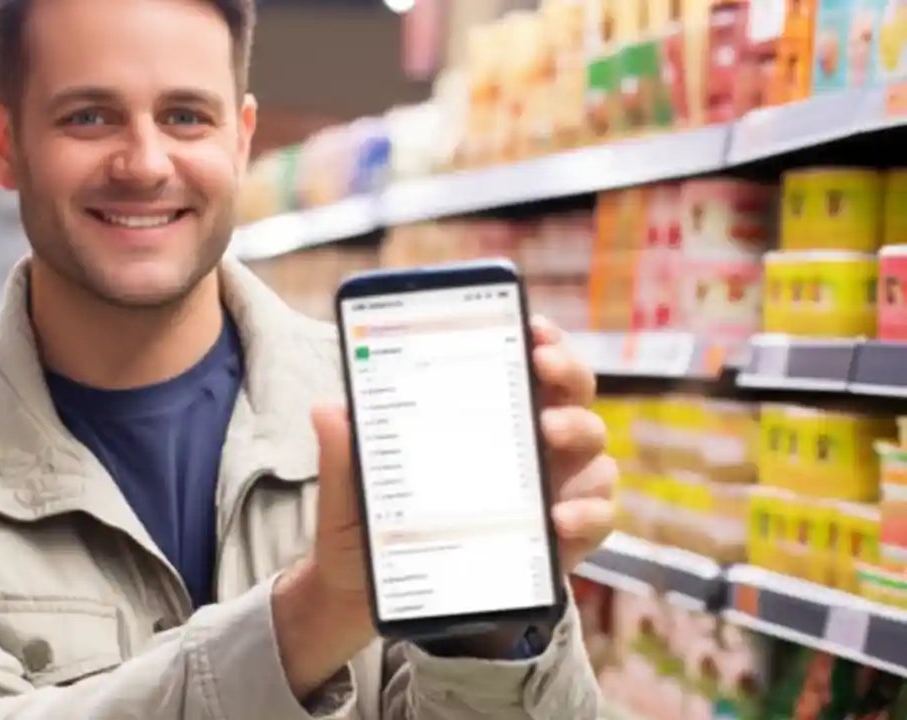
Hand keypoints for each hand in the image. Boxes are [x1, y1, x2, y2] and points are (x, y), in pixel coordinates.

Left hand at [273, 316, 616, 696]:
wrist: (364, 597)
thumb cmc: (365, 525)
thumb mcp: (347, 489)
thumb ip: (344, 453)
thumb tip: (329, 410)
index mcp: (485, 418)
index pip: (527, 366)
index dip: (540, 339)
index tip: (532, 327)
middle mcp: (528, 447)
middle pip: (572, 395)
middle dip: (567, 371)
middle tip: (542, 370)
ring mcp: (550, 492)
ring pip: (593, 450)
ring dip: (580, 431)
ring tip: (547, 434)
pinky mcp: (559, 543)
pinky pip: (596, 519)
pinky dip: (588, 513)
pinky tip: (559, 518)